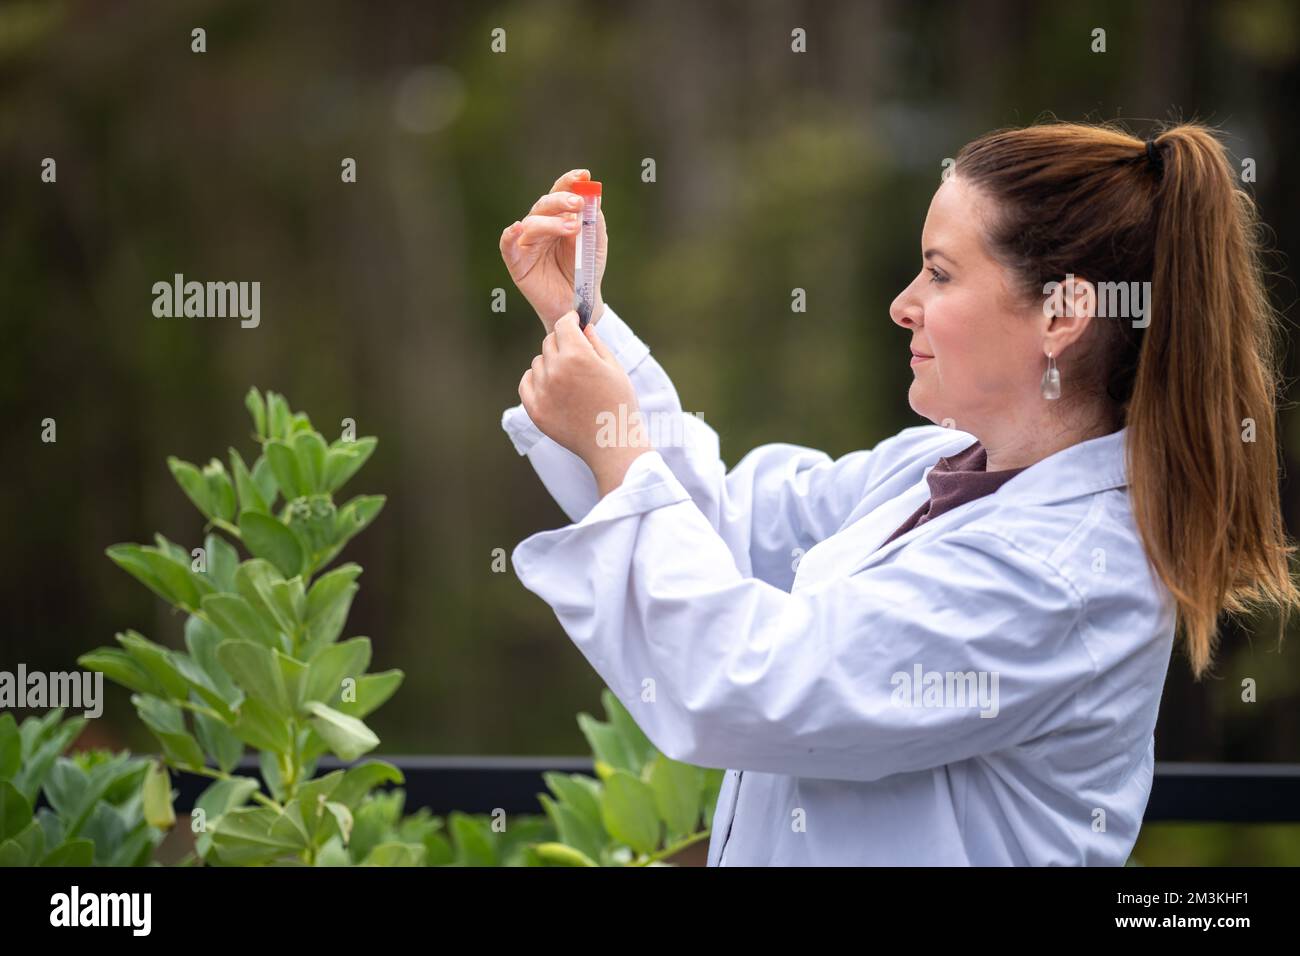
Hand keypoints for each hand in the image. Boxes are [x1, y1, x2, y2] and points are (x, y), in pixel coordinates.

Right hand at [500, 169, 607, 333]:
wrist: (579, 303)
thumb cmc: (585, 271)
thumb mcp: (595, 245)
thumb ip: (594, 220)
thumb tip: (593, 195)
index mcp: (559, 217)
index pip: (560, 192)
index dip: (569, 181)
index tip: (583, 176)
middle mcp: (541, 226)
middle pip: (544, 205)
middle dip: (561, 200)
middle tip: (578, 204)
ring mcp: (527, 243)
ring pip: (532, 223)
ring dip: (552, 222)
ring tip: (573, 228)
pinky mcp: (517, 262)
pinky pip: (507, 245)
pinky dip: (510, 234)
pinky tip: (517, 228)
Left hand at [518, 312, 650, 494]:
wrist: (612, 443)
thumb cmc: (619, 404)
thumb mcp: (615, 368)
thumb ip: (596, 344)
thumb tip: (584, 327)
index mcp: (578, 355)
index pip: (563, 325)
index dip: (570, 320)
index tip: (574, 322)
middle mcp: (556, 370)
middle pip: (550, 342)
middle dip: (562, 342)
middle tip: (576, 353)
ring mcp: (543, 390)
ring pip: (538, 362)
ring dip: (550, 362)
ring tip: (568, 376)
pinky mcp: (535, 409)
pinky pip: (526, 382)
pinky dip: (535, 379)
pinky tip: (549, 383)